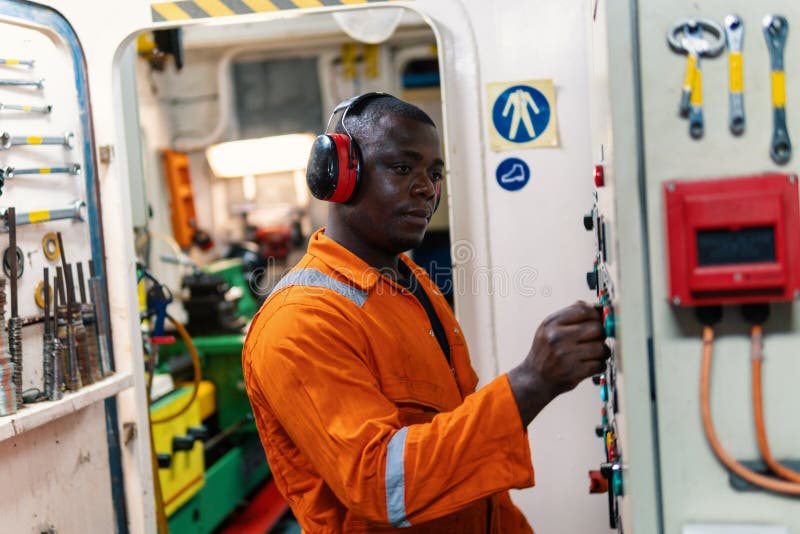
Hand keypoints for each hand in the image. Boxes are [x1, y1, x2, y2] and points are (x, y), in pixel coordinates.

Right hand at [507, 301, 609, 426]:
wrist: (534, 378)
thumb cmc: (544, 352)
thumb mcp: (548, 329)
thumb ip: (568, 316)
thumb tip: (592, 306)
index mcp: (551, 324)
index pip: (583, 311)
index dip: (596, 314)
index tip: (597, 319)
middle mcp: (557, 338)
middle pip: (597, 328)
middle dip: (601, 334)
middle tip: (596, 339)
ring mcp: (566, 355)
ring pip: (601, 348)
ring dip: (603, 352)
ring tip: (595, 353)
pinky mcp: (574, 372)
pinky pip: (600, 364)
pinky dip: (599, 365)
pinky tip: (591, 364)